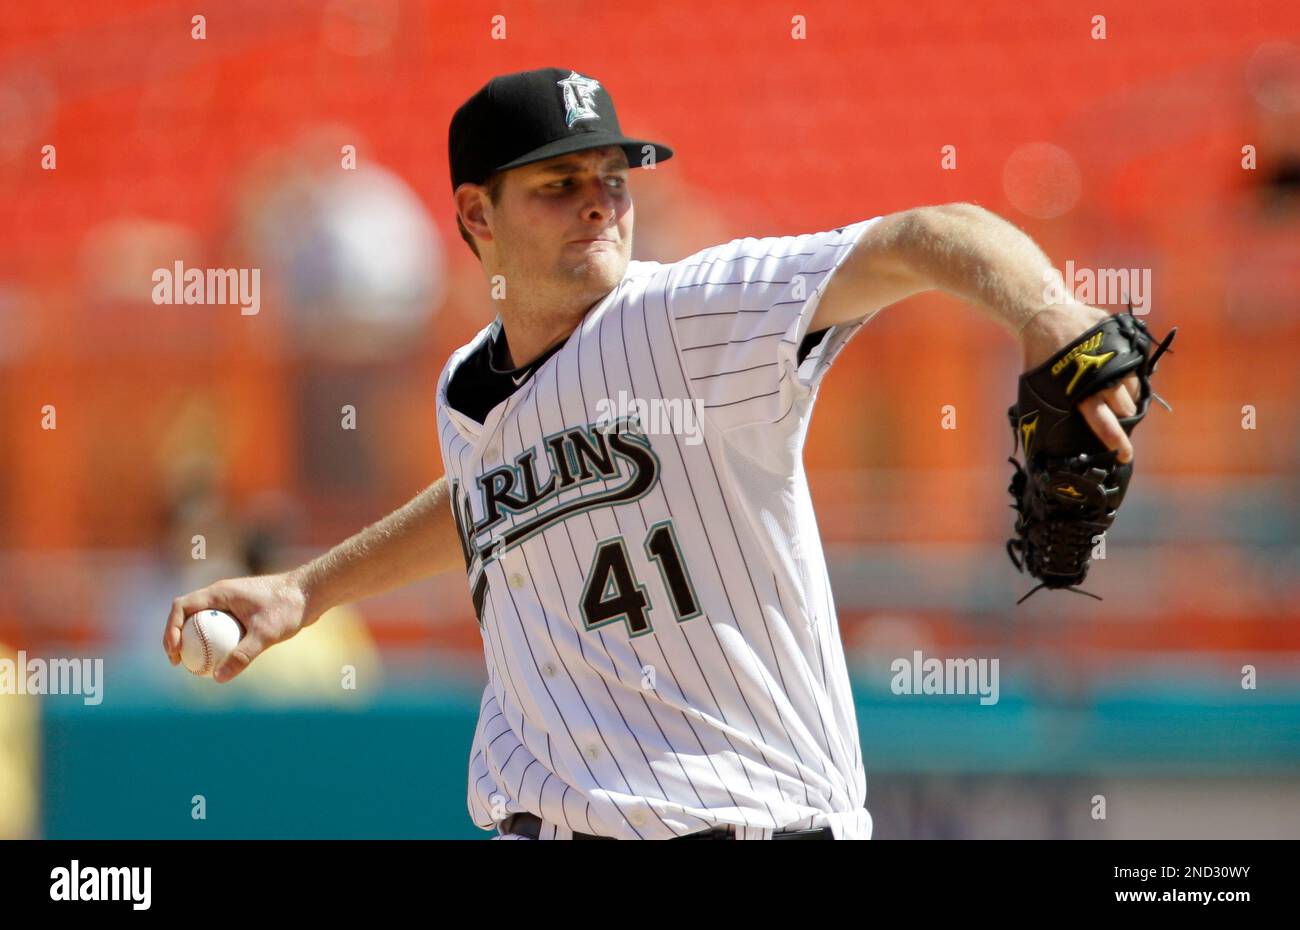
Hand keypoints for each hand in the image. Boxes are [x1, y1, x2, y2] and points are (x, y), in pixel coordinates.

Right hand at [163, 569, 313, 682]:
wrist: (313, 593)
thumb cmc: (290, 607)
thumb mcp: (266, 634)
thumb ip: (243, 655)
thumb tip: (218, 678)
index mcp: (219, 592)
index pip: (181, 607)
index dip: (170, 629)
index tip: (174, 652)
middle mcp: (221, 595)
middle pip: (187, 615)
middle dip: (177, 638)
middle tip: (178, 663)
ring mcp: (231, 603)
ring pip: (203, 622)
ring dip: (195, 641)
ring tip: (195, 667)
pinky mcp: (242, 612)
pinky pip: (220, 628)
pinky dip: (215, 643)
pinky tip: (220, 664)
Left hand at [1020, 304, 1138, 463]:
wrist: (1046, 316)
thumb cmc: (1039, 357)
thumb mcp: (1037, 388)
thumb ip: (1049, 411)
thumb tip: (1039, 441)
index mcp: (1081, 393)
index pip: (1105, 424)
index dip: (1117, 442)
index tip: (1126, 455)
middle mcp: (1103, 378)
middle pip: (1126, 408)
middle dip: (1124, 416)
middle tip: (1117, 416)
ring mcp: (1118, 359)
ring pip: (1134, 388)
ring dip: (1128, 395)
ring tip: (1114, 392)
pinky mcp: (1125, 343)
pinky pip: (1137, 367)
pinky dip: (1130, 374)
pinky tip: (1118, 373)